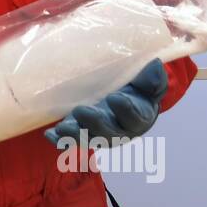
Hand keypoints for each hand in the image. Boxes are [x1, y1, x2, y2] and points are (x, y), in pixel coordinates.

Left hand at [43, 58, 167, 147]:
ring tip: (63, 127)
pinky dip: (60, 139)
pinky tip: (50, 134)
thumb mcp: (147, 84)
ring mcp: (99, 135)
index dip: (126, 110)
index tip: (115, 98)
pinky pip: (71, 141)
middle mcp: (119, 131)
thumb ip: (152, 79)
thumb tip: (156, 65)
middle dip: (94, 123)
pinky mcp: (81, 134)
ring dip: (74, 134)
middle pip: (108, 133)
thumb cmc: (137, 92)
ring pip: (88, 139)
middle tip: (82, 111)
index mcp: (139, 119)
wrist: (125, 103)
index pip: (135, 118)